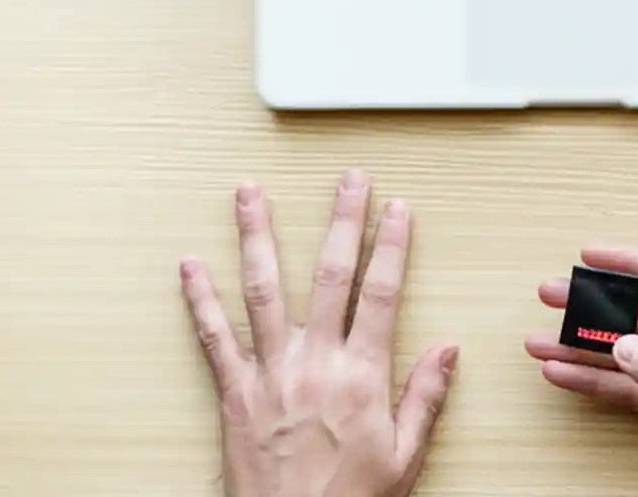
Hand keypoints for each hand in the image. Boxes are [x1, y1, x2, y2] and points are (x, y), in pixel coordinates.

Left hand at [180, 171, 457, 496]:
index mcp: (361, 377)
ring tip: (250, 194)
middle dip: (342, 222)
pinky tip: (190, 265)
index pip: (381, 294)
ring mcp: (269, 375)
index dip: (392, 246)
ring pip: (263, 291)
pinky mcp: (233, 394)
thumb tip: (447, 349)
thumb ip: (425, 398)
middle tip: (348, 180)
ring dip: (257, 237)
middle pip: (331, 276)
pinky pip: (213, 338)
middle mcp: (314, 364)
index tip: (398, 209)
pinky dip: (200, 300)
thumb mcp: (405, 457)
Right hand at [526, 246, 637, 496]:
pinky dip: (597, 383)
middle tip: (554, 297)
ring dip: (586, 348)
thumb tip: (626, 346)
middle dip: (595, 307)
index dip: (631, 264)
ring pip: (628, 354)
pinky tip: (567, 376)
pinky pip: (630, 389)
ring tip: (544, 344)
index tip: (591, 256)